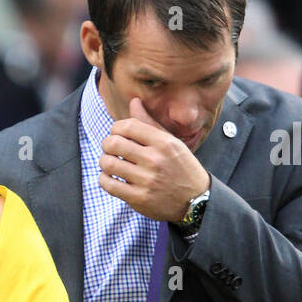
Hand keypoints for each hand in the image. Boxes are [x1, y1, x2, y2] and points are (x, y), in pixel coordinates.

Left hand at [99, 98, 210, 220]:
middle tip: (111, 148)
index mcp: (164, 143)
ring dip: (104, 161)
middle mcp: (155, 160)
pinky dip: (104, 179)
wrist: (197, 200)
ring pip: (108, 163)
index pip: (127, 126)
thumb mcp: (172, 142)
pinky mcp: (139, 198)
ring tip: (111, 162)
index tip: (117, 134)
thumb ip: (150, 123)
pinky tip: (111, 177)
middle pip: (113, 143)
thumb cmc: (181, 167)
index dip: (116, 128)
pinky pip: (108, 184)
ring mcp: (146, 181)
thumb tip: (134, 101)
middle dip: (107, 144)